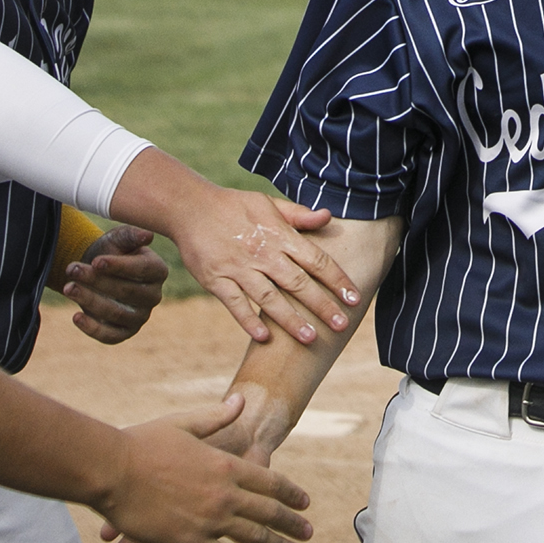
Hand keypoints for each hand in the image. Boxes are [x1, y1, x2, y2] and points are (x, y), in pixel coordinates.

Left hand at [60, 225, 168, 342]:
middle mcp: (153, 296)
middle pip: (128, 292)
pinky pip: (111, 336)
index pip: (142, 270)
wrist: (94, 269)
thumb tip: (148, 235)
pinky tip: (76, 316)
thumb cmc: (110, 251)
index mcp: (158, 270)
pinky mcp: (125, 332)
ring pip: (117, 314)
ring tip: (68, 287)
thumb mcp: (118, 238)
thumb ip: (131, 235)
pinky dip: (92, 328)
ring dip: (90, 301)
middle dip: (98, 281)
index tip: (96, 262)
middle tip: (73, 269)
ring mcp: (140, 317)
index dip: (119, 267)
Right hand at [97, 393, 294, 542]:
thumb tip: (240, 401)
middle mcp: (225, 494)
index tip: (305, 503)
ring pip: (254, 538)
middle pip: (269, 512)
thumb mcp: (182, 423)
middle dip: (292, 524)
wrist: (111, 470)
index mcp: (225, 464)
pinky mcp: (188, 540)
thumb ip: (215, 417)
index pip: (270, 481)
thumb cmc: (141, 442)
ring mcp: (209, 519)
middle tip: (308, 534)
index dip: (290, 493)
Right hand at [170, 191, 359, 344]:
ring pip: (268, 298)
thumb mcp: (267, 204)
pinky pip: (235, 304)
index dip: (337, 279)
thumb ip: (298, 215)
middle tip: (342, 324)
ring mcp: (238, 268)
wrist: (188, 207)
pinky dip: (248, 320)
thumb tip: (328, 216)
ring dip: (290, 319)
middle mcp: (261, 253)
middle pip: (297, 282)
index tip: (355, 298)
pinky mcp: (215, 280)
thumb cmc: (233, 206)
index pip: (315, 259)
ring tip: (310, 338)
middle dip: (321, 305)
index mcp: (277, 234)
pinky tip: (264, 337)